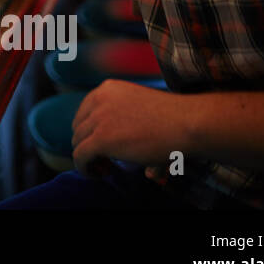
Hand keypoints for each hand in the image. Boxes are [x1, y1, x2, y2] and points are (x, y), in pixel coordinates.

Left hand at [71, 79, 192, 176]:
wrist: (186, 123)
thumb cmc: (174, 119)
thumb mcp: (143, 111)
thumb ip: (130, 124)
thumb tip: (143, 164)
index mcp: (107, 89)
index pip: (84, 112)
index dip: (90, 131)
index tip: (104, 145)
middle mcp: (98, 99)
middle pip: (79, 127)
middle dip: (88, 145)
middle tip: (106, 160)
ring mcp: (98, 118)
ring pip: (77, 142)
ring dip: (89, 158)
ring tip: (106, 168)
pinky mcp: (100, 139)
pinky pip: (80, 157)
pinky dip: (85, 169)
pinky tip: (99, 174)